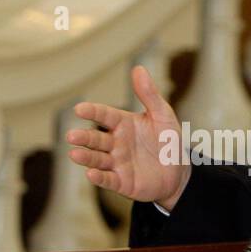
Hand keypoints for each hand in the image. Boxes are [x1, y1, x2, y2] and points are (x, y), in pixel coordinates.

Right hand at [68, 65, 191, 210]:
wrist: (179, 172)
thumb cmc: (169, 141)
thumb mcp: (163, 115)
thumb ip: (149, 94)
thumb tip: (138, 69)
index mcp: (123, 124)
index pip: (104, 115)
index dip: (93, 112)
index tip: (79, 109)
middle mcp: (116, 143)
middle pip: (96, 139)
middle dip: (84, 137)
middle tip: (71, 135)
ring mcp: (117, 163)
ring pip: (97, 159)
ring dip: (86, 157)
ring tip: (74, 154)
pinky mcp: (122, 182)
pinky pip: (108, 179)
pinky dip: (99, 177)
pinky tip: (90, 173)